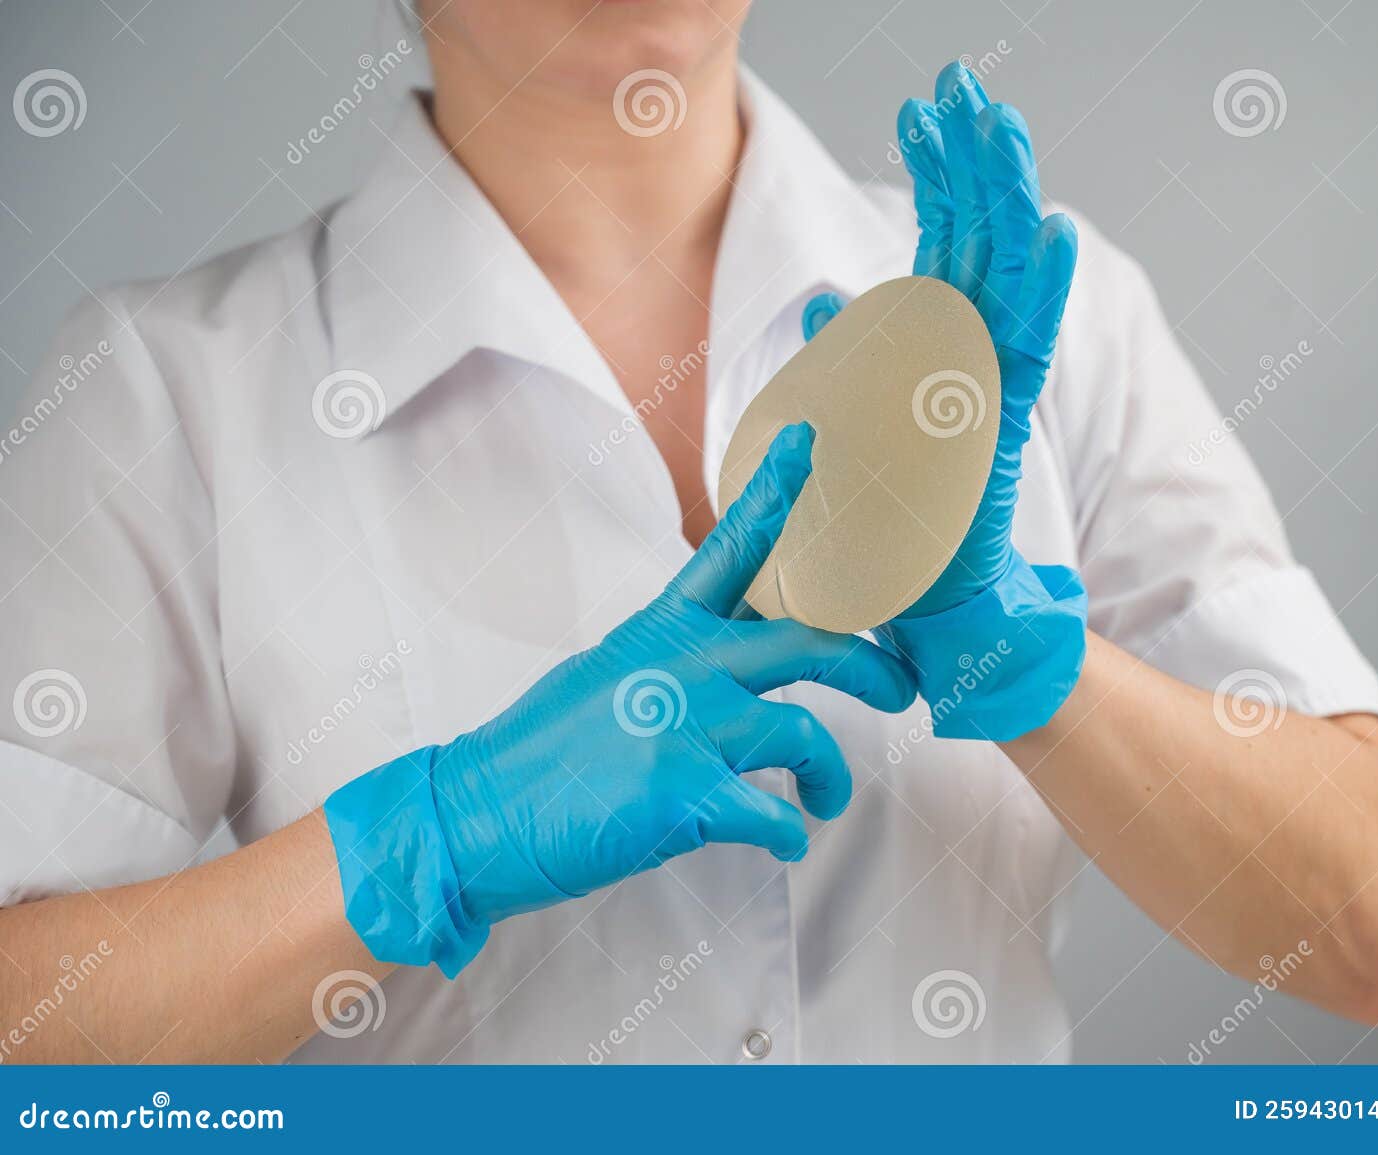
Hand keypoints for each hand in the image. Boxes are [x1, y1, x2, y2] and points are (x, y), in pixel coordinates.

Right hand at [325, 424, 915, 974]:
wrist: (475, 815)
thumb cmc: (538, 752)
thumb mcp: (606, 675)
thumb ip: (672, 660)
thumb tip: (722, 666)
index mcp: (660, 631)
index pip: (731, 546)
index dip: (776, 492)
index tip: (809, 444)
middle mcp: (681, 666)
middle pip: (809, 640)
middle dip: (871, 665)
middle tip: (900, 689)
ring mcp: (682, 728)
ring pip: (806, 733)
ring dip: (833, 774)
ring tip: (827, 800)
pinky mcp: (682, 796)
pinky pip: (773, 813)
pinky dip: (791, 833)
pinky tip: (787, 843)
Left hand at [804, 61, 1086, 741]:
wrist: (935, 623)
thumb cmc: (888, 533)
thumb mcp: (841, 432)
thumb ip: (844, 358)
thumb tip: (824, 295)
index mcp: (930, 357)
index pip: (938, 245)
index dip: (935, 175)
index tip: (921, 106)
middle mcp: (967, 365)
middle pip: (977, 242)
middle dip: (971, 160)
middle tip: (961, 82)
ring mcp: (988, 397)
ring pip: (1003, 281)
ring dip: (1002, 201)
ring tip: (1000, 122)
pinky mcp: (997, 438)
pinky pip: (1019, 355)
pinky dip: (1041, 294)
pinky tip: (1049, 230)